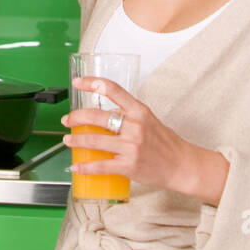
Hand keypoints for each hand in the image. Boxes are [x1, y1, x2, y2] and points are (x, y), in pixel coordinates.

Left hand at [62, 77, 228, 202]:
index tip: (77, 83)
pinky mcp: (128, 166)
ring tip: (68, 140)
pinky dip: (85, 166)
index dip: (91, 83)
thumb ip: (127, 114)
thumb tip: (104, 114)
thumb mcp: (149, 119)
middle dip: (76, 117)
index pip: (112, 89)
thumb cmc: (165, 143)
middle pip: (96, 116)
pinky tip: (76, 166)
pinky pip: (100, 166)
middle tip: (68, 120)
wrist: (182, 166)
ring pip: (94, 141)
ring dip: (76, 141)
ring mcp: (131, 146)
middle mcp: (134, 126)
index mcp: (139, 110)